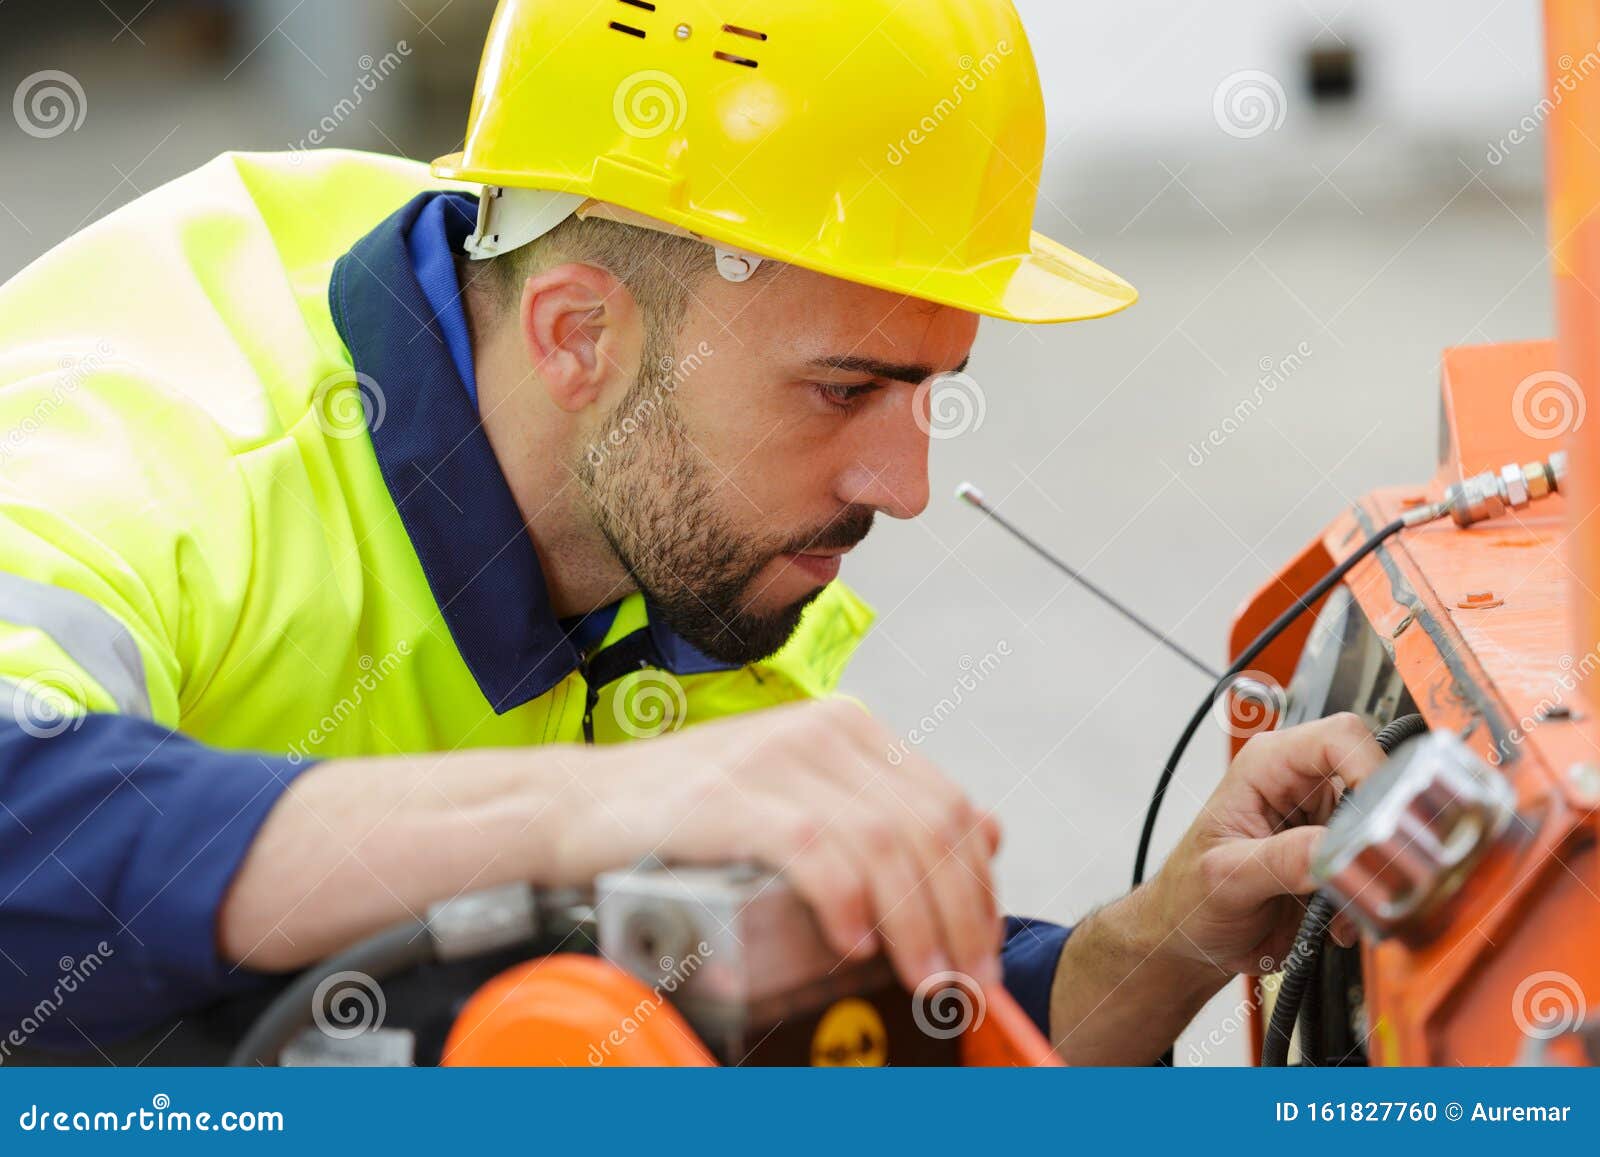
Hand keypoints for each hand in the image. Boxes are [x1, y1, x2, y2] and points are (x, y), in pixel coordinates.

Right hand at [554, 698, 1003, 991]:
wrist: (576, 809)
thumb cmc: (687, 817)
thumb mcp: (800, 798)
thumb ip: (884, 810)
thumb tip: (989, 830)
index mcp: (846, 728)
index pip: (947, 805)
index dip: (978, 887)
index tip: (981, 953)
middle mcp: (820, 730)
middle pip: (928, 826)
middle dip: (960, 915)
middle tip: (963, 982)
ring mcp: (774, 758)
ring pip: (884, 842)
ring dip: (917, 924)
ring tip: (923, 978)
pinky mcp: (730, 795)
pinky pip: (814, 849)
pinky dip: (846, 901)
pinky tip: (853, 943)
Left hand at [1139, 713, 1385, 975]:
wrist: (1191, 936)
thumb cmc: (1189, 895)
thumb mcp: (1225, 876)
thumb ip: (1279, 860)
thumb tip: (1331, 849)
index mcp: (1266, 766)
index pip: (1339, 737)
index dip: (1371, 767)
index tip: (1382, 813)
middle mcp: (1299, 786)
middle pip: (1373, 779)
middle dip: (1378, 828)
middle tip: (1368, 869)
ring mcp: (1320, 821)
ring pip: (1379, 829)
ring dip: (1370, 871)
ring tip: (1337, 906)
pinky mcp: (1334, 856)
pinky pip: (1373, 867)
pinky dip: (1366, 897)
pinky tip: (1335, 920)